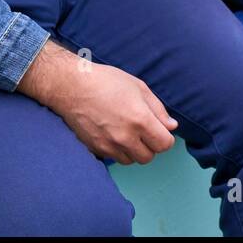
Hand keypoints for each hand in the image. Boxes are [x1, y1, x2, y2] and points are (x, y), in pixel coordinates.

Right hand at [18, 40, 176, 164]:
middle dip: (150, 146)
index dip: (166, 138)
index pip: (164, 145)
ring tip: (128, 132)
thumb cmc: (106, 81)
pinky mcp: (95, 149)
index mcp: (140, 120)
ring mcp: (108, 145)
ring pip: (131, 160)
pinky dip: (118, 151)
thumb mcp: (139, 87)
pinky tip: (114, 134)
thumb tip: (172, 127)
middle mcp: (125, 137)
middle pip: (148, 157)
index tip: (160, 130)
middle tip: (144, 131)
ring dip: (134, 150)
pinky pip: (114, 158)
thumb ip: (158, 109)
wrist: (71, 86)